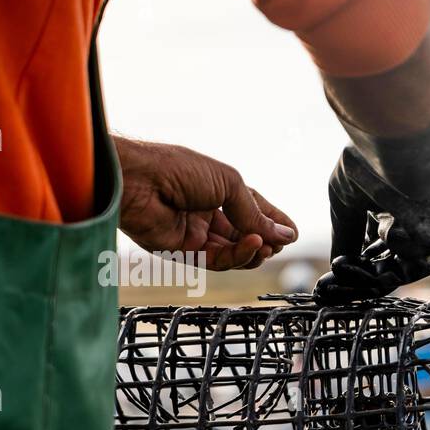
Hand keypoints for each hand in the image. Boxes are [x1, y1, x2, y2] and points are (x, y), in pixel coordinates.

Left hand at [113, 136, 296, 269]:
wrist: (137, 180)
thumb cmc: (177, 169)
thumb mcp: (229, 184)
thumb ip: (255, 214)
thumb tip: (284, 236)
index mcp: (216, 190)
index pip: (251, 209)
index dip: (273, 221)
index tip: (292, 233)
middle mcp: (207, 213)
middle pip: (244, 234)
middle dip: (266, 240)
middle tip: (280, 242)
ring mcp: (196, 233)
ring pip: (233, 252)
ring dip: (255, 250)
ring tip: (267, 246)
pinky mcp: (184, 252)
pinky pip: (218, 260)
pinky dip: (239, 255)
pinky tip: (252, 245)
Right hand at [314, 145, 429, 301]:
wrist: (392, 149)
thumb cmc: (369, 167)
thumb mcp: (345, 204)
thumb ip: (343, 237)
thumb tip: (336, 269)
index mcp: (393, 214)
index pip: (373, 253)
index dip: (348, 270)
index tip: (323, 284)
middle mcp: (411, 229)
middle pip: (382, 270)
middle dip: (351, 283)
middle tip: (323, 291)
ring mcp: (425, 237)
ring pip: (393, 276)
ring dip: (361, 281)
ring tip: (337, 276)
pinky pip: (404, 271)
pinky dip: (376, 270)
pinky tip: (353, 259)